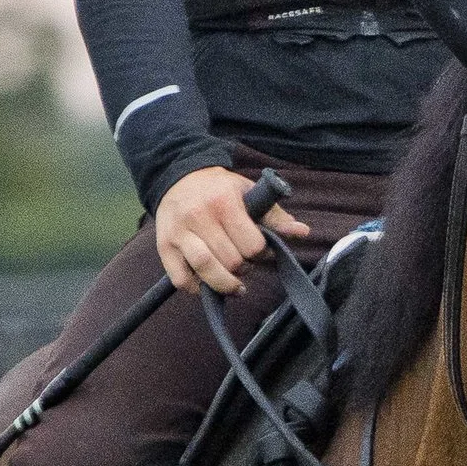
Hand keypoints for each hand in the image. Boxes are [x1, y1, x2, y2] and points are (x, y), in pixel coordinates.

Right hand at [154, 167, 308, 295]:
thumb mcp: (249, 192)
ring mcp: (179, 233)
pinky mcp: (164, 246)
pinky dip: (197, 288)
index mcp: (224, 203)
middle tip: (245, 263)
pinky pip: (181, 279)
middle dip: (244, 268)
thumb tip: (303, 232)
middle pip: (231, 260)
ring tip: (234, 284)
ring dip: (225, 284)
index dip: (261, 254)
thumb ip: (276, 215)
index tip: (260, 251)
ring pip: (206, 269)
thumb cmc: (220, 189)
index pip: (251, 244)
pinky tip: (208, 283)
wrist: (179, 177)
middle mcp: (198, 217)